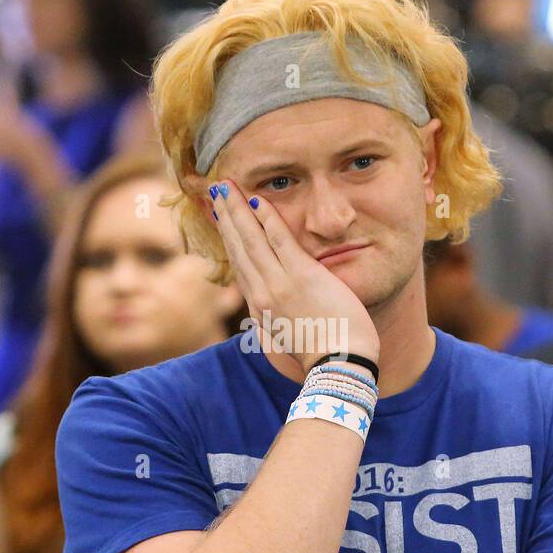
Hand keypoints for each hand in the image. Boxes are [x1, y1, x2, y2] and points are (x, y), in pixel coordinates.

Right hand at [189, 174, 379, 373]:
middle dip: (226, 217)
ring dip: (237, 209)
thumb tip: (269, 315)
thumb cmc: (322, 357)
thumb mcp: (289, 341)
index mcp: (261, 309)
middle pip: (239, 248)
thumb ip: (277, 322)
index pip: (241, 266)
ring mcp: (279, 284)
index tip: (220, 220)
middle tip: (215, 192)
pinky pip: (280, 240)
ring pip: (251, 240)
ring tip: (225, 187)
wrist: (337, 366)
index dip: (229, 240)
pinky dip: (267, 218)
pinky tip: (258, 199)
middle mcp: (263, 294)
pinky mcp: (301, 277)